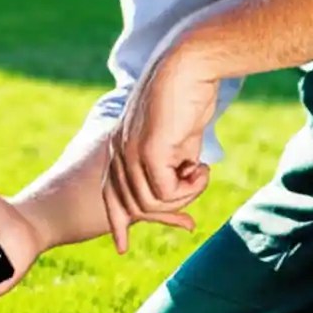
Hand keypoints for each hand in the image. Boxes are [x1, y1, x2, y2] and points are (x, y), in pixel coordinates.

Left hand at [103, 41, 218, 253]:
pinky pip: (166, 190)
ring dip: (184, 194)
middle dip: (170, 209)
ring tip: (201, 170)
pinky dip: (189, 186)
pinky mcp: (148, 150)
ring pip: (153, 202)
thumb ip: (174, 166)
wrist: (191, 66)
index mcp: (119, 146)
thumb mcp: (179, 140)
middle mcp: (118, 150)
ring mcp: (130, 151)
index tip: (121, 247)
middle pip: (134, 204)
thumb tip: (180, 189)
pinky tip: (201, 166)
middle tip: (198, 187)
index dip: (117, 220)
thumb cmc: (189, 97)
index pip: (110, 193)